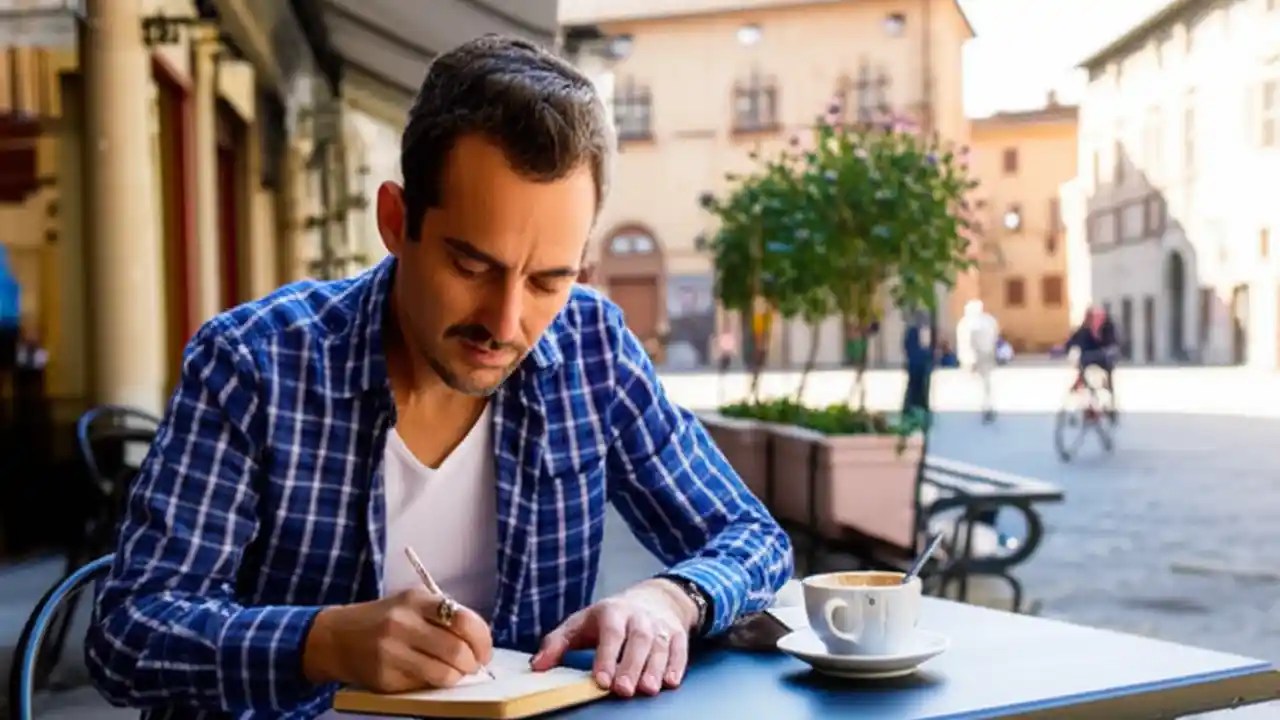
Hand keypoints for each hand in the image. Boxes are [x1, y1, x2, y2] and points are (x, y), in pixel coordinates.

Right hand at [302, 587, 493, 692]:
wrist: (336, 637)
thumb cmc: (383, 620)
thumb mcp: (410, 604)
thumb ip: (442, 616)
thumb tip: (479, 641)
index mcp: (415, 600)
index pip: (463, 619)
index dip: (482, 638)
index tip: (485, 649)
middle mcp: (403, 623)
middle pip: (457, 649)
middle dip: (474, 662)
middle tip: (474, 665)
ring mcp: (392, 652)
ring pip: (444, 673)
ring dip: (457, 676)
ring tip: (455, 672)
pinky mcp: (385, 677)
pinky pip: (424, 684)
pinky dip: (434, 682)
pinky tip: (429, 674)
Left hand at [530, 578, 697, 697]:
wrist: (654, 599)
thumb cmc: (609, 618)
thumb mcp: (580, 624)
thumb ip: (557, 644)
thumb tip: (537, 666)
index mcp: (612, 612)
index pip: (610, 633)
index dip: (606, 657)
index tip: (601, 680)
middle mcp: (638, 617)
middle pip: (638, 640)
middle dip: (631, 665)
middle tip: (624, 690)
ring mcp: (660, 626)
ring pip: (660, 646)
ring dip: (655, 668)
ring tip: (648, 689)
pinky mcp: (677, 635)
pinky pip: (679, 650)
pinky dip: (677, 666)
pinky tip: (670, 681)